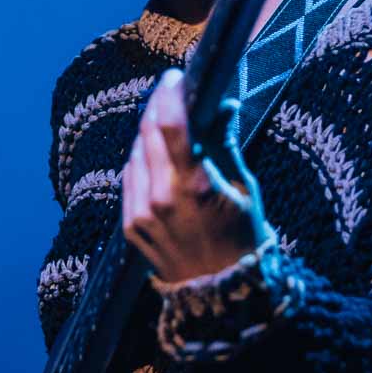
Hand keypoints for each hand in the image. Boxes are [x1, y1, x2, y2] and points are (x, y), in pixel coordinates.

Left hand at [121, 69, 258, 283]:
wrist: (220, 294)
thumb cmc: (241, 239)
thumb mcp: (243, 187)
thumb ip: (225, 143)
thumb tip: (223, 104)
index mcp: (196, 186)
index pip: (171, 126)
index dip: (169, 94)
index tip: (174, 78)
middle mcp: (162, 198)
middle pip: (148, 133)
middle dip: (157, 106)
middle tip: (169, 91)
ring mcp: (142, 213)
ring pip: (135, 153)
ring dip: (147, 132)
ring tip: (164, 123)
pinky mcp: (130, 226)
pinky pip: (128, 179)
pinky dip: (140, 160)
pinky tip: (153, 155)